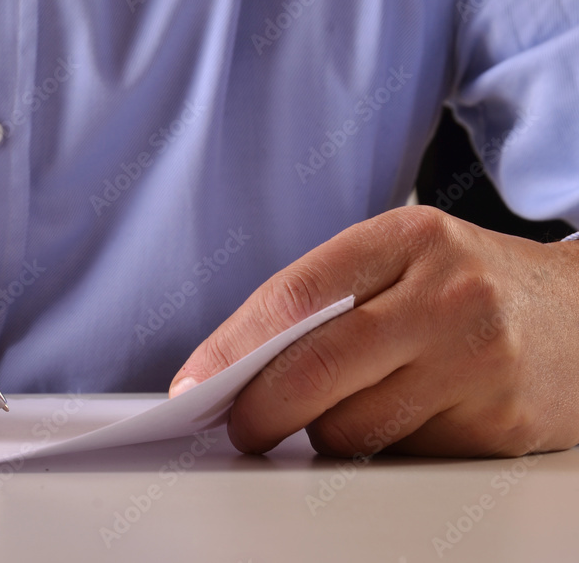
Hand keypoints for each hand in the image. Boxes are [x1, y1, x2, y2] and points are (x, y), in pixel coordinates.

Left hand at [170, 206, 578, 457]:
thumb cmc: (467, 286)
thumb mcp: (402, 260)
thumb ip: (324, 301)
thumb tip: (234, 369)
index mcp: (408, 239)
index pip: (294, 297)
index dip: (231, 348)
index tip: (194, 384)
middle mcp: (447, 296)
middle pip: (316, 370)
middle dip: (259, 409)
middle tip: (240, 424)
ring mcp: (478, 362)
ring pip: (353, 427)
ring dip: (324, 431)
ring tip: (340, 409)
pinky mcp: (498, 424)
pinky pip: (401, 454)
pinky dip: (380, 446)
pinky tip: (405, 416)